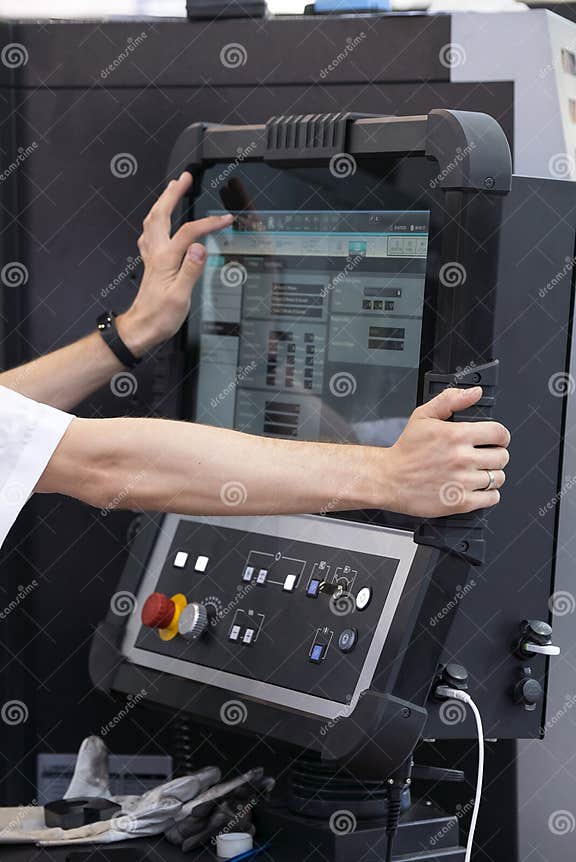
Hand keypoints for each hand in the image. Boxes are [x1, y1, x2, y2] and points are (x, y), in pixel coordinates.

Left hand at [116, 172, 233, 354]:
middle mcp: (156, 254)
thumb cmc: (159, 316)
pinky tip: (157, 222)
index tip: (225, 219)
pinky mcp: (151, 265)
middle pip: (161, 214)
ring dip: (162, 202)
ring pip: (152, 221)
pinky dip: (154, 222)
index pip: (190, 232)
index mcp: (166, 259)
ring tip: (171, 190)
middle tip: (184, 178)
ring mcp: (151, 258)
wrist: (141, 329)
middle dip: (173, 193)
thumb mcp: (180, 296)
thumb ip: (191, 270)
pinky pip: (149, 235)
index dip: (209, 223)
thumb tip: (200, 247)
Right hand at [383, 386, 509, 517]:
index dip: (501, 436)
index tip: (496, 440)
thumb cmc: (406, 450)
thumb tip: (474, 393)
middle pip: (502, 456)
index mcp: (456, 435)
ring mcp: (462, 481)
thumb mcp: (423, 416)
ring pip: (498, 477)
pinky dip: (488, 494)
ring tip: (477, 473)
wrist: (389, 479)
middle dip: (496, 455)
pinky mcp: (460, 502)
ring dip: (492, 475)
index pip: (499, 433)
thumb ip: (450, 400)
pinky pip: (491, 498)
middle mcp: (462, 458)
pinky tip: (476, 487)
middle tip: (484, 457)